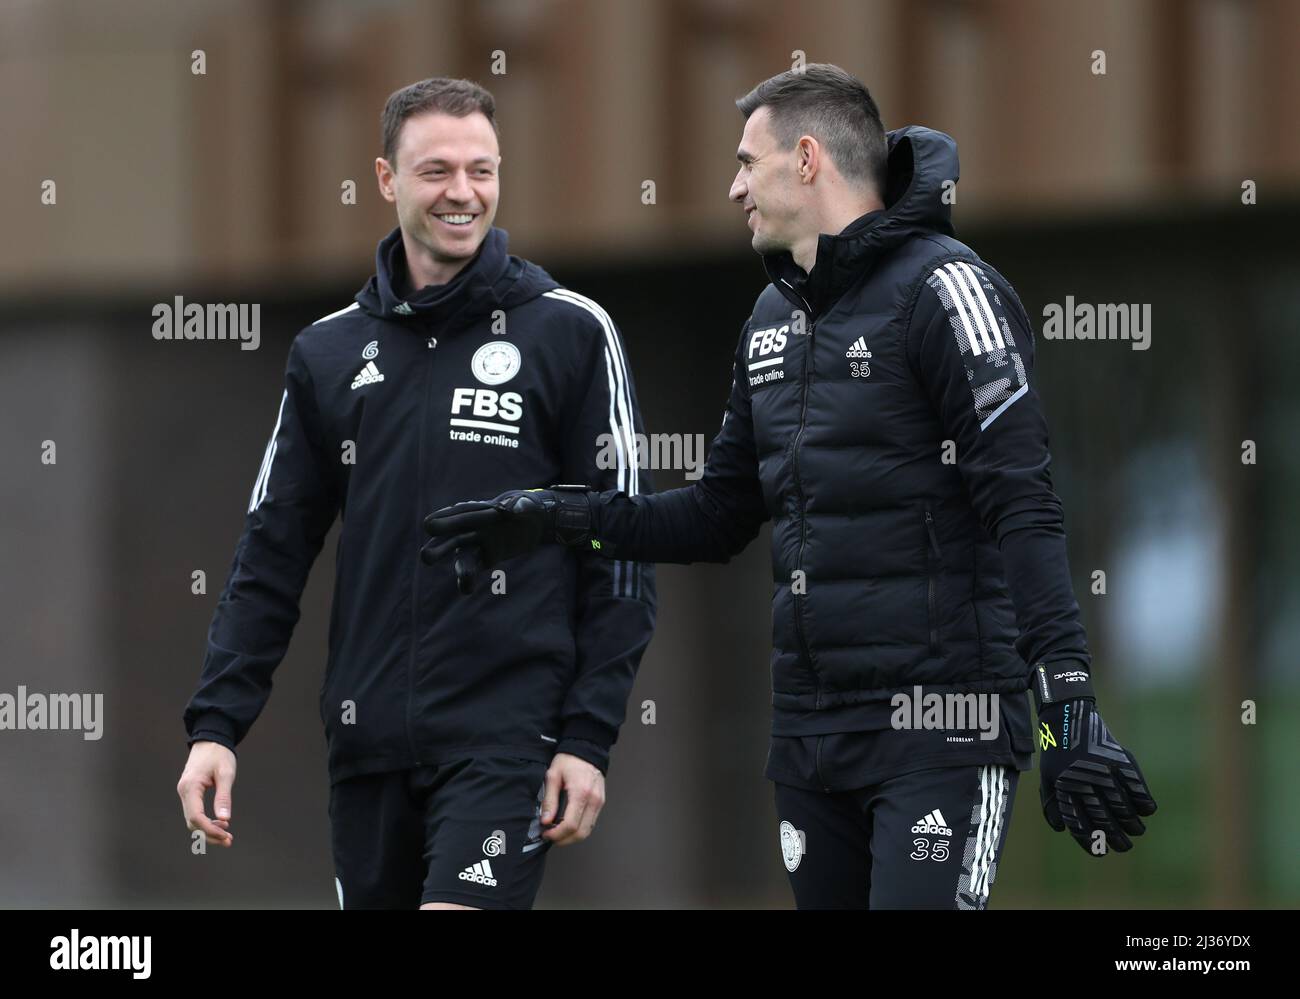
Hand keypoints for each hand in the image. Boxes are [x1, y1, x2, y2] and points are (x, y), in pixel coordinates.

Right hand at [177, 740, 236, 847]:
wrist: (211, 739)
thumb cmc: (219, 754)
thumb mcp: (226, 773)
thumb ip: (224, 796)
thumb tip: (225, 819)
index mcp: (190, 787)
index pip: (195, 816)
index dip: (209, 829)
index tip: (225, 835)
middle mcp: (183, 792)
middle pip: (192, 822)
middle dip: (209, 833)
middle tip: (229, 840)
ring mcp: (185, 793)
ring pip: (193, 819)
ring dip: (208, 829)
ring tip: (227, 835)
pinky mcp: (189, 793)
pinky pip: (195, 812)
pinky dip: (206, 821)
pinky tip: (221, 823)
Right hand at [421, 487, 592, 593]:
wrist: (534, 521)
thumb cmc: (527, 507)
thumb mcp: (527, 504)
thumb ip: (520, 506)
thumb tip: (515, 510)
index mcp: (479, 510)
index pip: (460, 514)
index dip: (445, 519)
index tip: (428, 525)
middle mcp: (472, 527)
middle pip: (453, 537)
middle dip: (440, 547)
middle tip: (425, 557)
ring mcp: (476, 542)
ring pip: (463, 555)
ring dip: (460, 567)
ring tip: (462, 579)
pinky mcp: (485, 557)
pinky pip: (474, 568)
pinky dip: (468, 578)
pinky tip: (466, 589)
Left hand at [540, 753, 604, 845]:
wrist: (586, 749)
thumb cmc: (569, 760)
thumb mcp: (553, 776)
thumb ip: (549, 800)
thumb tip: (545, 820)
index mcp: (580, 793)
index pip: (571, 824)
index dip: (557, 834)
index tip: (546, 833)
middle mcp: (593, 800)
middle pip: (581, 833)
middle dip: (564, 839)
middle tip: (551, 836)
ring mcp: (599, 802)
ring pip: (587, 831)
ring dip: (572, 837)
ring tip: (558, 832)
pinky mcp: (600, 803)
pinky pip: (591, 823)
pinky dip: (579, 829)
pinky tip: (568, 825)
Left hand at [1037, 698, 1156, 854]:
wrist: (1069, 719)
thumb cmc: (1057, 752)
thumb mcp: (1048, 777)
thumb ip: (1054, 804)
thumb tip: (1063, 830)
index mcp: (1065, 788)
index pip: (1080, 823)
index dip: (1091, 841)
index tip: (1102, 852)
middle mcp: (1085, 782)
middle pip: (1104, 819)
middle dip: (1116, 838)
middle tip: (1124, 847)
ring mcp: (1104, 771)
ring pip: (1123, 807)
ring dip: (1132, 824)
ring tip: (1136, 831)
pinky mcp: (1120, 761)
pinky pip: (1137, 788)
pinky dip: (1144, 802)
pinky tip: (1145, 811)